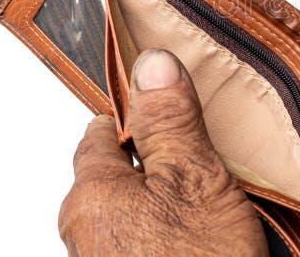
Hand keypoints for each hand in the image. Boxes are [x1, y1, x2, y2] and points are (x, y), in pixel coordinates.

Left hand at [59, 50, 266, 256]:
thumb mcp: (196, 180)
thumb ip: (171, 122)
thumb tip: (152, 63)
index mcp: (93, 195)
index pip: (100, 132)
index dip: (138, 114)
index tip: (169, 106)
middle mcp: (87, 229)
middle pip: (118, 171)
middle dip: (160, 159)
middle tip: (204, 152)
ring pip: (136, 207)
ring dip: (170, 196)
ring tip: (212, 194)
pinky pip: (147, 236)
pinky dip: (174, 226)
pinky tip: (207, 231)